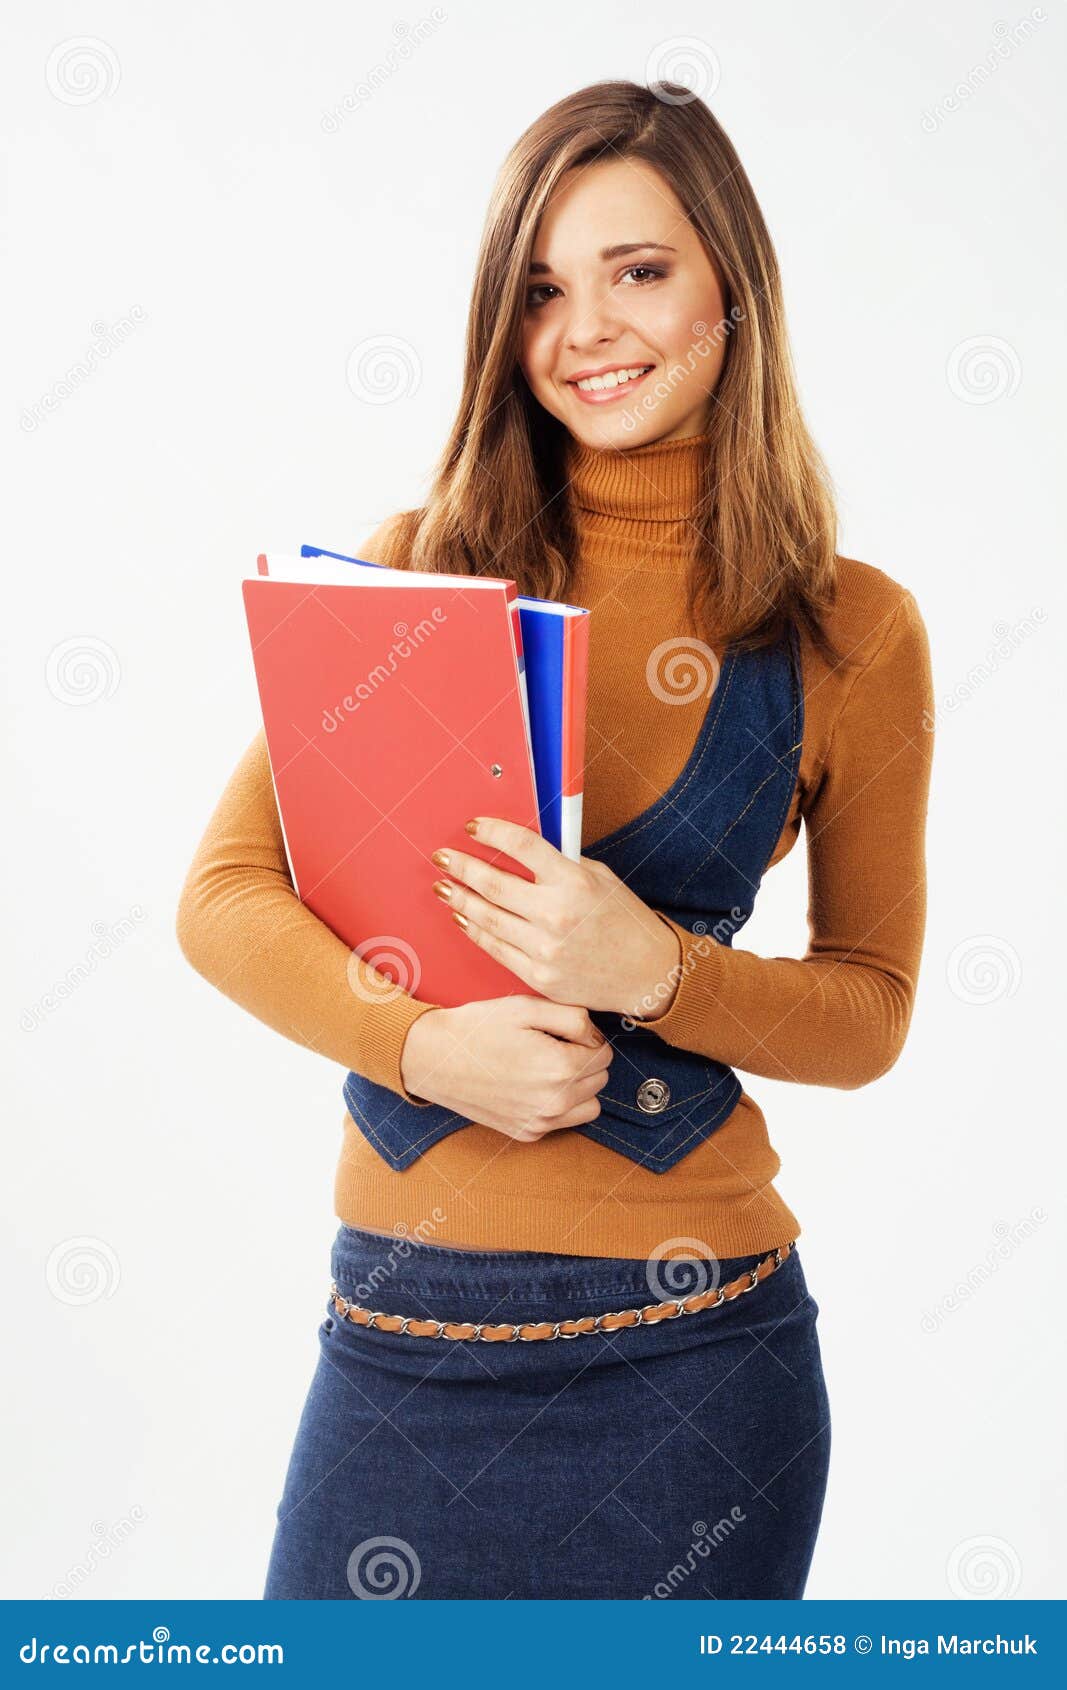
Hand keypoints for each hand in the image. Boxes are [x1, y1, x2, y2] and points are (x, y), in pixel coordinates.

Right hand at [399, 998, 613, 1143]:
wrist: (434, 1059)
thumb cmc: (478, 1029)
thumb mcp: (527, 1008)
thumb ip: (574, 1018)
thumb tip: (596, 1036)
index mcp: (559, 1069)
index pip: (604, 1053)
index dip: (586, 1037)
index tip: (561, 1031)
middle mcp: (554, 1102)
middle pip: (600, 1079)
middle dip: (584, 1060)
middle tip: (552, 1045)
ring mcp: (540, 1122)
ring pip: (590, 1105)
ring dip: (579, 1086)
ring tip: (549, 1066)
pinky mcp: (527, 1133)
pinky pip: (564, 1121)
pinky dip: (559, 1104)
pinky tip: (533, 1084)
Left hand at [429, 817, 682, 1019]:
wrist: (647, 973)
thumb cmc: (624, 921)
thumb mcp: (601, 879)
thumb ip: (561, 865)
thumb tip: (520, 851)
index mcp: (574, 882)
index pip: (523, 846)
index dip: (493, 832)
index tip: (473, 826)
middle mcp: (556, 914)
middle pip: (494, 884)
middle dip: (461, 867)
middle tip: (442, 857)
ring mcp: (545, 948)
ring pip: (488, 918)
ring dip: (459, 899)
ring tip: (442, 886)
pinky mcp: (539, 975)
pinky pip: (496, 949)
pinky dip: (475, 931)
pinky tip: (462, 918)